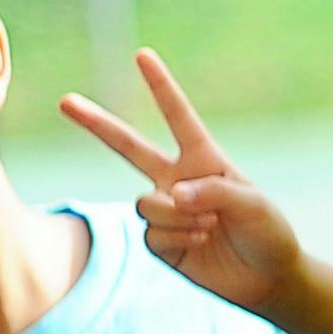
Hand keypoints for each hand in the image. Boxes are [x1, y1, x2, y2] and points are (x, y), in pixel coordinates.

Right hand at [61, 48, 298, 310]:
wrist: (265, 277)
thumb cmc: (267, 232)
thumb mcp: (253, 205)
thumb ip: (214, 192)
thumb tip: (171, 194)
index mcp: (204, 158)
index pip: (177, 117)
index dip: (160, 86)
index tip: (142, 55)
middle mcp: (177, 179)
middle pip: (128, 146)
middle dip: (96, 123)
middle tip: (65, 100)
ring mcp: (164, 210)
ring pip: (146, 203)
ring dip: (178, 217)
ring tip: (210, 226)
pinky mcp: (158, 241)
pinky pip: (151, 234)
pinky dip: (178, 239)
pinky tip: (200, 243)